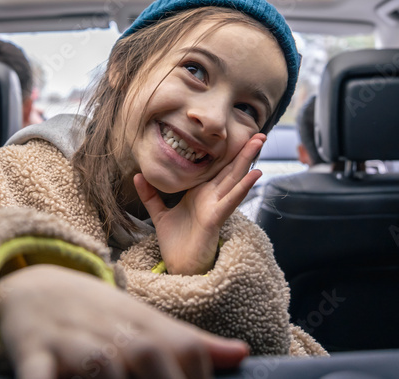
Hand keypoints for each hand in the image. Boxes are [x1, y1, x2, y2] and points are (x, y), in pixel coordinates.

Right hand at [0, 264, 249, 378]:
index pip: (185, 346)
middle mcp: (110, 329)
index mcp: (142, 323)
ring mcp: (70, 341)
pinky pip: (38, 378)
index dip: (198, 378)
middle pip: (147, 353)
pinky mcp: (31, 353)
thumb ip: (191, 343)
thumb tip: (244, 353)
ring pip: (99, 366)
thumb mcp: (143, 322)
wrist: (30, 285)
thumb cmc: (98, 316)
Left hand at [134, 134, 264, 274]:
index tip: (238, 134)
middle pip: (231, 170)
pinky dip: (242, 188)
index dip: (228, 152)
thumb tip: (137, 175)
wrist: (178, 266)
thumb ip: (151, 195)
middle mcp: (212, 197)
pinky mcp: (215, 219)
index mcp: (201, 193)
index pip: (217, 169)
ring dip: (247, 161)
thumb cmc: (175, 242)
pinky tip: (254, 175)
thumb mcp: (160, 214)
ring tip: (260, 143)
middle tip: (259, 132)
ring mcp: (216, 207)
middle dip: (244, 151)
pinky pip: (230, 201)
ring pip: (235, 179)